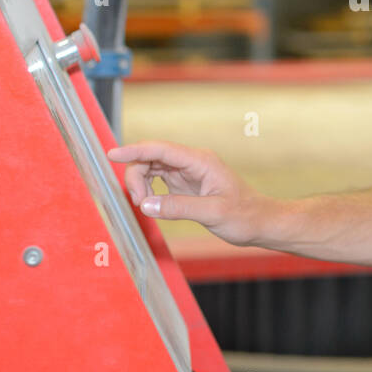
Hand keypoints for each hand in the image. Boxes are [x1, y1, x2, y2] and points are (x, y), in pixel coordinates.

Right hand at [106, 140, 266, 246]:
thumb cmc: (244, 216)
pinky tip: (153, 205)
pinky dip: (149, 190)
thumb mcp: (213, 213)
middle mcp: (192, 162)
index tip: (112, 154)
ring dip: (141, 184)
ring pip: (152, 168)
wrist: (259, 222)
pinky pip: (158, 179)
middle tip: (140, 203)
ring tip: (146, 206)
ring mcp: (187, 172)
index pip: (161, 149)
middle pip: (152, 157)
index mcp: (201, 161)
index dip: (135, 150)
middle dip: (137, 176)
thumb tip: (146, 205)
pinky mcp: (184, 184)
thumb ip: (179, 208)